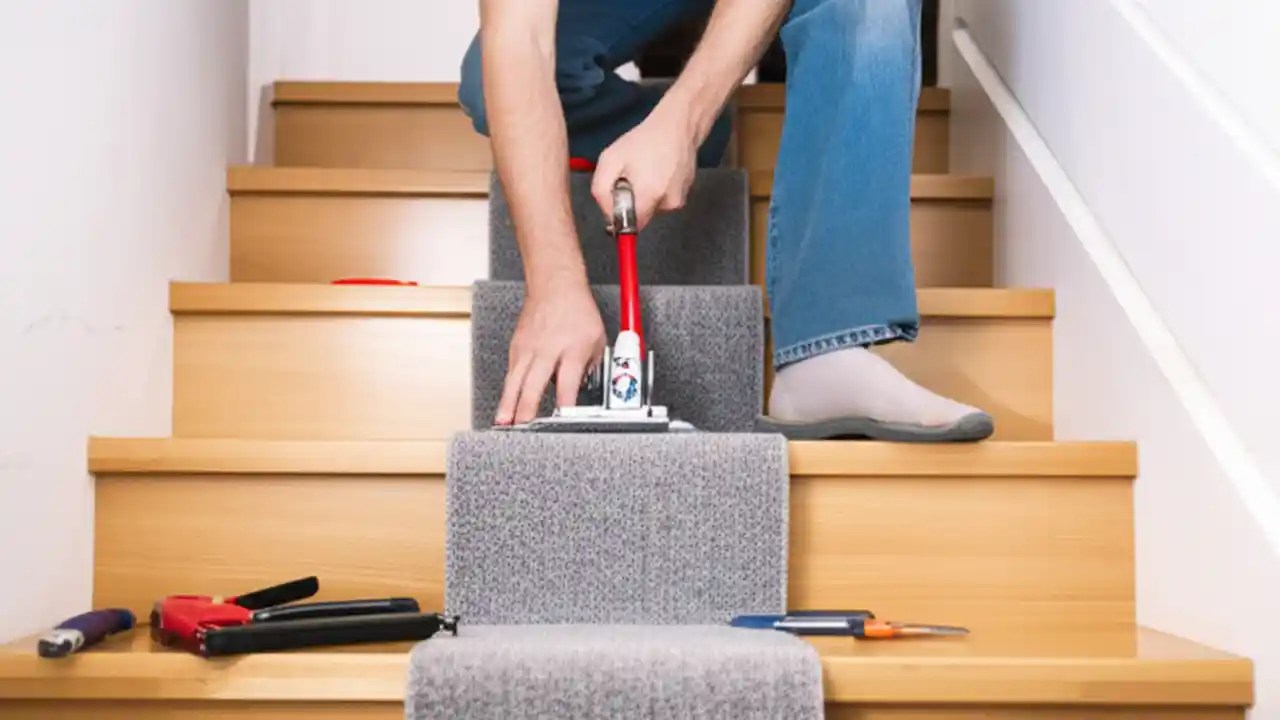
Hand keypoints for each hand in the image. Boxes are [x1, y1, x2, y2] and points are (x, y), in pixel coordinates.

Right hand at [495, 280, 605, 425]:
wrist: (555, 284)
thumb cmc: (577, 309)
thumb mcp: (598, 338)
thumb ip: (594, 365)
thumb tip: (587, 386)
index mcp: (572, 350)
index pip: (567, 382)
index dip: (564, 403)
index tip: (560, 420)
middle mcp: (548, 350)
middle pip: (533, 383)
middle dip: (526, 408)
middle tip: (522, 427)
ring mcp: (529, 348)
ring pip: (515, 380)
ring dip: (508, 403)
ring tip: (502, 422)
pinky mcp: (517, 346)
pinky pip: (511, 371)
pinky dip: (507, 389)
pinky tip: (504, 404)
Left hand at [591, 105, 698, 229]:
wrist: (678, 126)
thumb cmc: (643, 140)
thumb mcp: (610, 159)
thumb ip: (601, 191)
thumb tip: (607, 217)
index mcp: (649, 196)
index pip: (629, 228)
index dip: (619, 215)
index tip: (618, 195)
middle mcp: (668, 204)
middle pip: (641, 217)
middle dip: (631, 202)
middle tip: (630, 176)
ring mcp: (680, 200)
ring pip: (652, 208)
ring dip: (644, 195)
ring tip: (646, 169)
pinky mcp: (686, 194)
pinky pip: (663, 200)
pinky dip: (656, 189)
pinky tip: (657, 170)